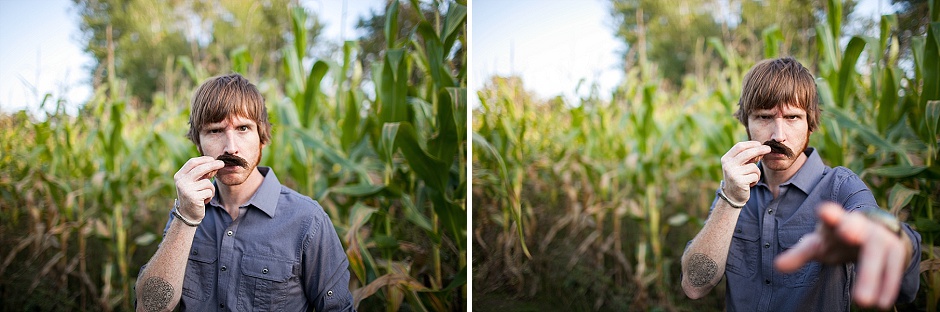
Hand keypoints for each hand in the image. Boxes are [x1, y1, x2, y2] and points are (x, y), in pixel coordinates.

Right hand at [173, 156, 223, 221]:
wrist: (188, 214)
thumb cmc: (194, 195)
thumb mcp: (195, 182)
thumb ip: (202, 173)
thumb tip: (215, 163)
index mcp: (179, 176)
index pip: (192, 162)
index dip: (204, 159)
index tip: (213, 159)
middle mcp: (181, 182)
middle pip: (200, 169)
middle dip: (213, 165)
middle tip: (222, 163)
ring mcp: (186, 190)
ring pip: (207, 182)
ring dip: (211, 188)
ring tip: (205, 194)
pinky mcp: (193, 198)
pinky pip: (209, 192)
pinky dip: (210, 196)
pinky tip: (204, 200)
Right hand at [720, 141, 770, 203]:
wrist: (732, 196)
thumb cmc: (738, 177)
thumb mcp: (739, 165)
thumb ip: (747, 157)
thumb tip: (761, 148)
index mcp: (726, 159)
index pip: (739, 146)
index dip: (751, 144)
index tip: (760, 144)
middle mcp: (728, 165)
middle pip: (747, 153)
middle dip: (760, 150)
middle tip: (769, 149)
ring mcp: (733, 173)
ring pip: (753, 167)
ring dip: (757, 172)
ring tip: (751, 177)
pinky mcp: (740, 182)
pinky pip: (755, 176)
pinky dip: (756, 179)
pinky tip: (750, 183)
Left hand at [775, 203, 911, 309]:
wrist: (870, 233)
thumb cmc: (835, 240)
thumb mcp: (816, 246)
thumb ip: (798, 255)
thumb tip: (777, 265)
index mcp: (834, 222)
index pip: (831, 216)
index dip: (829, 214)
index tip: (825, 211)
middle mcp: (858, 224)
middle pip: (855, 227)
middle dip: (852, 230)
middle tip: (848, 234)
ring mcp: (878, 235)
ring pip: (875, 252)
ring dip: (870, 275)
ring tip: (862, 301)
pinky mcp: (894, 249)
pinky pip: (893, 267)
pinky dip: (888, 285)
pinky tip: (881, 304)